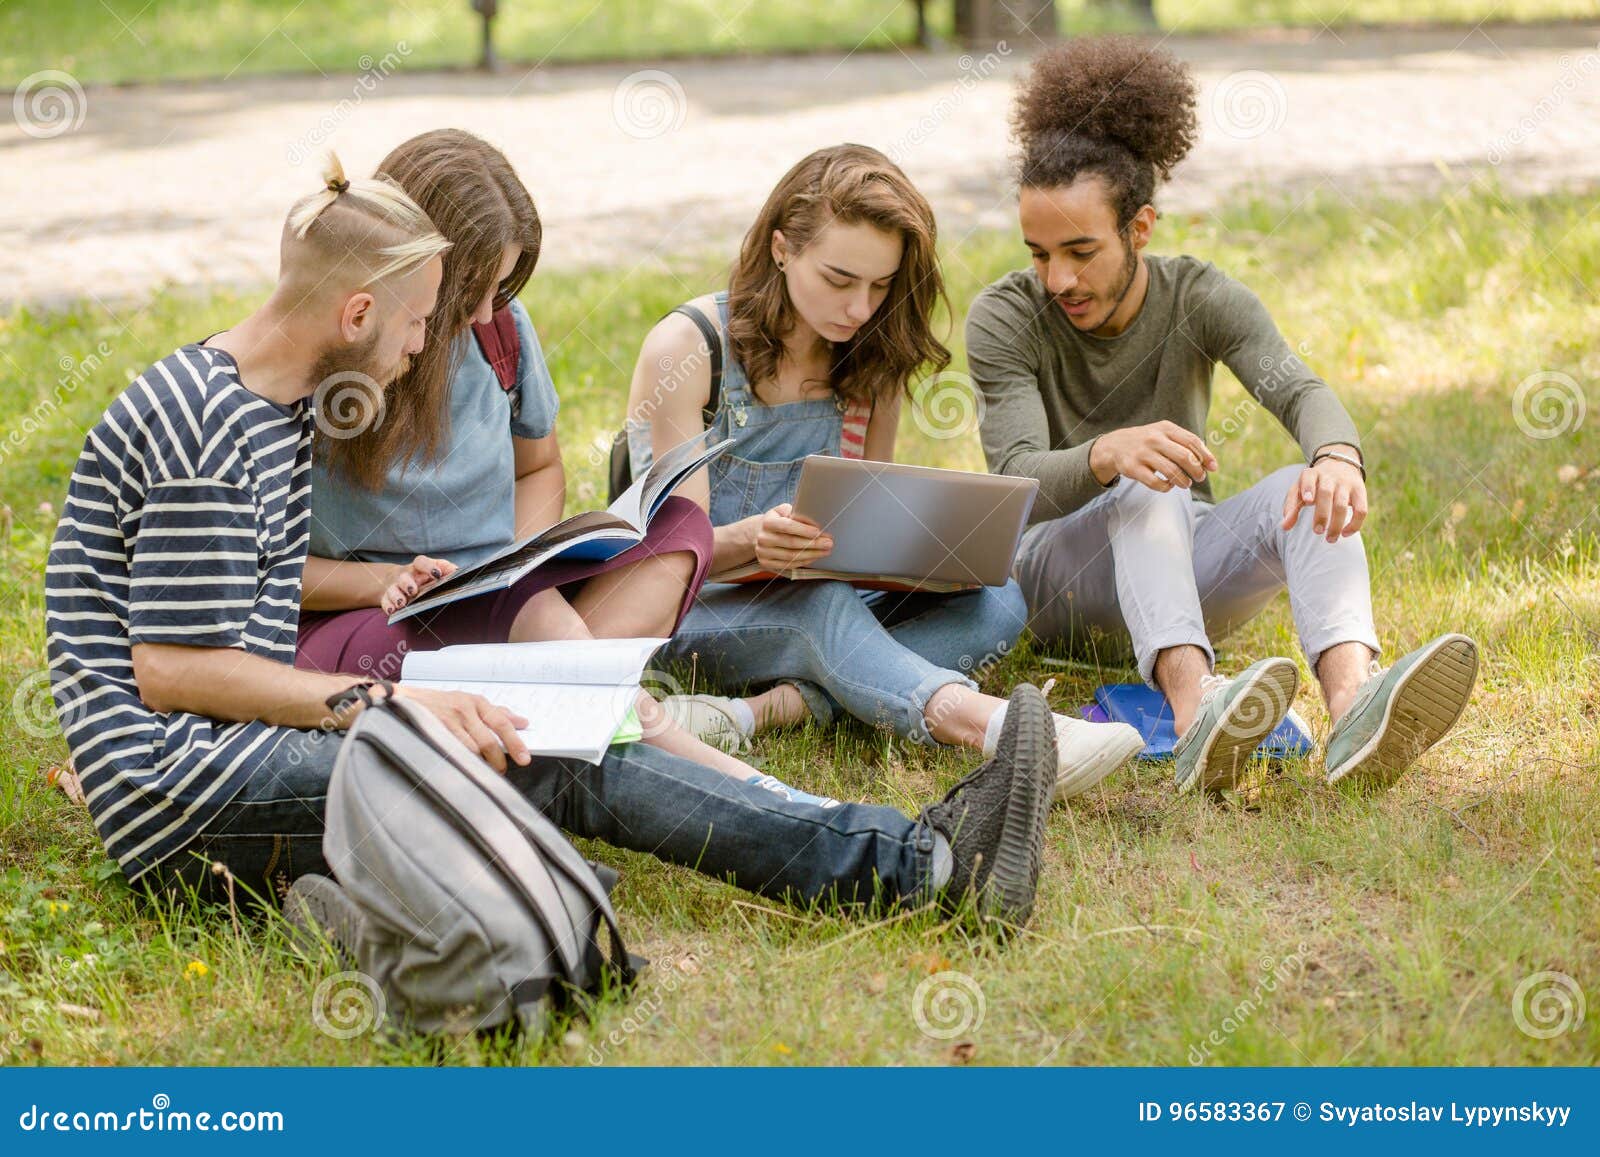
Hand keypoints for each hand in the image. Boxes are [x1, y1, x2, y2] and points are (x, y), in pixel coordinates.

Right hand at [380, 554, 456, 614]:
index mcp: (419, 568)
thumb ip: (447, 570)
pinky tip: (392, 611)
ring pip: (393, 589)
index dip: (428, 566)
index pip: (421, 562)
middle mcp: (406, 576)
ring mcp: (396, 587)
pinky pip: (385, 601)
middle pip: (404, 577)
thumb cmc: (424, 577)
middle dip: (407, 583)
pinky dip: (387, 606)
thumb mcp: (436, 570)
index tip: (437, 574)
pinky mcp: (388, 598)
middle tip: (413, 591)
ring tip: (401, 603)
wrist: (401, 581)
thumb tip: (458, 572)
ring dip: (396, 596)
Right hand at [394, 685, 530, 771]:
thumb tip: (522, 722)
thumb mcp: (469, 702)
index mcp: (476, 702)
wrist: (404, 701)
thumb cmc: (440, 704)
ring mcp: (448, 721)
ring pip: (472, 750)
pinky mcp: (434, 732)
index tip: (524, 758)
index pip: (502, 723)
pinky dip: (463, 763)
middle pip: (488, 741)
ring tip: (482, 771)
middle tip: (501, 770)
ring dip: (480, 765)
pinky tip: (465, 767)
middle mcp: (464, 709)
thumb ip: (496, 713)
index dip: (515, 742)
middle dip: (498, 761)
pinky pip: (454, 753)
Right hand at [753, 503, 833, 572]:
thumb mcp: (784, 511)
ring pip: (791, 556)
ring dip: (812, 554)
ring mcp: (763, 552)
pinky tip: (814, 557)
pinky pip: (788, 565)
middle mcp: (763, 538)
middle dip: (813, 544)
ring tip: (826, 551)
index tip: (818, 532)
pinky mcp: (765, 563)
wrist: (759, 533)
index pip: (787, 526)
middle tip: (828, 543)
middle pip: (791, 543)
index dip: (803, 530)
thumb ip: (796, 513)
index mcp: (767, 522)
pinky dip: (804, 561)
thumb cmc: (778, 520)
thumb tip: (814, 520)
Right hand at [1089, 421, 1217, 490]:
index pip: (1192, 441)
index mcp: (1165, 428)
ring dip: (1183, 481)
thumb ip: (1185, 444)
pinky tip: (1168, 485)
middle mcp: (1154, 439)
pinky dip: (1166, 487)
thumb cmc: (1147, 441)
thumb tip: (1210, 463)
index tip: (1213, 468)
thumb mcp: (1163, 434)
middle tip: (1200, 478)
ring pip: (1171, 471)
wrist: (1113, 445)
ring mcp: (1143, 454)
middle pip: (1184, 456)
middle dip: (1196, 470)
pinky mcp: (1133, 468)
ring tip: (1185, 484)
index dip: (1205, 456)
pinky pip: (1155, 483)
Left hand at [1281, 454, 1366, 541]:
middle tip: (1317, 531)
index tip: (1307, 501)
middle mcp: (1329, 477)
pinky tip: (1345, 534)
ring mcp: (1346, 483)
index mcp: (1311, 474)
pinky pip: (1361, 509)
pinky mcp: (1360, 491)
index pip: (1309, 479)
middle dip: (1321, 514)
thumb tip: (1284, 527)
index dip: (1308, 489)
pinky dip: (1355, 523)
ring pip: (1342, 504)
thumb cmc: (1314, 484)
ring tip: (1330, 539)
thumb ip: (1291, 507)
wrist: (1341, 464)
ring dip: (1336, 523)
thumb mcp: (1300, 490)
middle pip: (1326, 493)